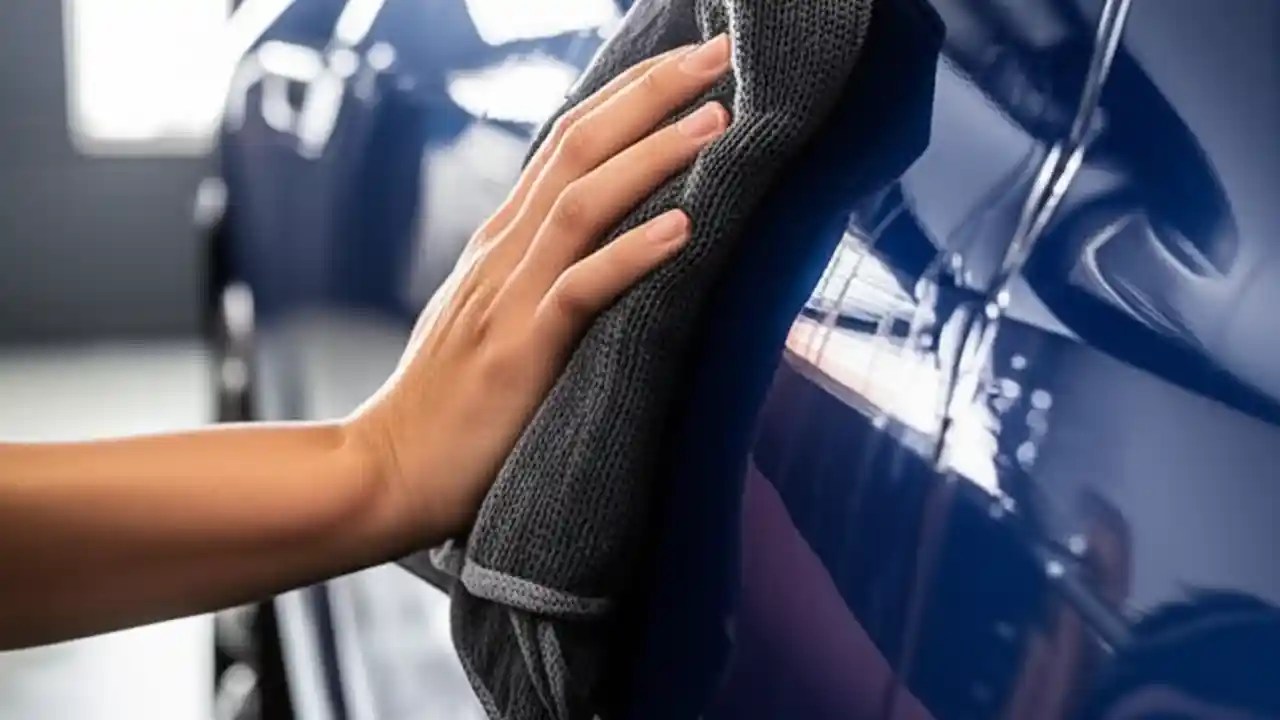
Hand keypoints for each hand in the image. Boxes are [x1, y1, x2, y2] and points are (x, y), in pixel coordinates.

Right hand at [348, 34, 732, 542]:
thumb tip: (595, 242)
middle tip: (715, 53)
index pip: (566, 142)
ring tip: (715, 120)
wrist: (386, 470)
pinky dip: (629, 254)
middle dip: (649, 94)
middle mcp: (504, 253)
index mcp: (501, 241)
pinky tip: (681, 229)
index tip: (686, 63)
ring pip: (582, 203)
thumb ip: (534, 271)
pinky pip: (580, 290)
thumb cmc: (447, 402)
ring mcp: (508, 299)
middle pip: (578, 148)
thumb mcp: (489, 314)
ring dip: (651, 156)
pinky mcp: (517, 353)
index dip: (627, 95)